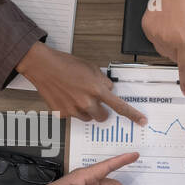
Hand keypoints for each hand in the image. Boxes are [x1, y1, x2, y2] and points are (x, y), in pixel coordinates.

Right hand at [16, 44, 148, 124]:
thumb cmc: (65, 64)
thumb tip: (108, 90)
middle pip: (102, 117)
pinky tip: (66, 97)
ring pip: (87, 117)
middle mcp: (86, 102)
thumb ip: (102, 81)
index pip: (119, 106)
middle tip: (95, 102)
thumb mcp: (90, 68)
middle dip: (102, 112)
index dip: (132, 115)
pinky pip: (73, 116)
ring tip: (76, 96)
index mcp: (96, 89)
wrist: (43, 66)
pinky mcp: (62, 113)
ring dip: (86, 110)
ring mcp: (73, 109)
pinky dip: (72, 109)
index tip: (141, 121)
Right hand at [141, 0, 184, 95]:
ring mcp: (155, 34)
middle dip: (183, 51)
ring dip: (172, 45)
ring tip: (177, 26)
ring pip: (165, 51)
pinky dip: (162, 36)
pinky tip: (168, 23)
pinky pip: (155, 41)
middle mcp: (168, 39)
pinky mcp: (147, 28)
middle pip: (176, 58)